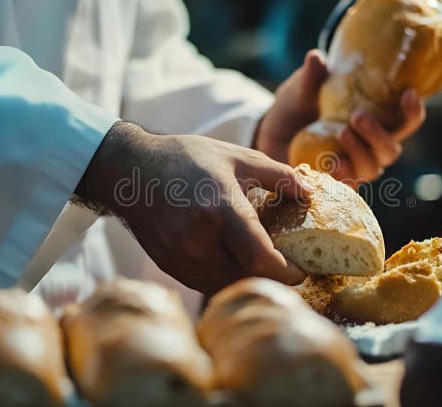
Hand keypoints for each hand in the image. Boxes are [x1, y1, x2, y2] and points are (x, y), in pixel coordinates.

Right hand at [75, 122, 308, 294]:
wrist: (132, 171)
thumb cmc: (187, 159)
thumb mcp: (237, 157)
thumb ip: (278, 175)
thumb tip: (310, 191)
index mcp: (220, 208)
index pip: (260, 257)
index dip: (286, 271)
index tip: (301, 270)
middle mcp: (198, 238)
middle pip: (247, 276)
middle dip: (272, 277)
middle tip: (289, 269)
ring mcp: (181, 257)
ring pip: (227, 285)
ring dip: (249, 280)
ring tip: (263, 265)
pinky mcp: (170, 267)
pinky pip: (207, 284)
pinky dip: (226, 278)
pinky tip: (235, 262)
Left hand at [256, 50, 425, 183]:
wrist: (270, 134)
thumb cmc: (296, 108)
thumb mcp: (302, 89)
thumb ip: (311, 77)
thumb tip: (316, 58)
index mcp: (374, 121)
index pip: (405, 121)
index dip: (412, 110)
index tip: (409, 93)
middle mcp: (369, 147)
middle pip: (391, 149)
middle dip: (379, 134)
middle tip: (358, 116)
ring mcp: (353, 166)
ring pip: (372, 167)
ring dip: (360, 151)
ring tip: (341, 132)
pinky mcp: (334, 182)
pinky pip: (348, 185)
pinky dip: (343, 173)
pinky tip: (332, 162)